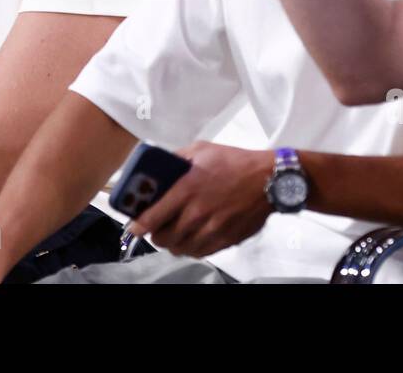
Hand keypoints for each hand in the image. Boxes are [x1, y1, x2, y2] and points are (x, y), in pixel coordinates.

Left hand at [128, 142, 274, 258]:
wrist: (269, 179)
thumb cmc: (235, 162)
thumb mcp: (201, 150)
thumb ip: (177, 159)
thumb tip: (159, 167)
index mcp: (186, 189)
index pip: (151, 217)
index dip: (137, 226)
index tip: (134, 227)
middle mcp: (196, 213)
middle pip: (162, 238)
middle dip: (155, 234)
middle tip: (157, 227)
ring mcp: (211, 229)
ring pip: (179, 248)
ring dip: (173, 242)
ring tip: (174, 232)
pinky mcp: (224, 240)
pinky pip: (198, 253)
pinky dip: (191, 248)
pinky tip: (192, 237)